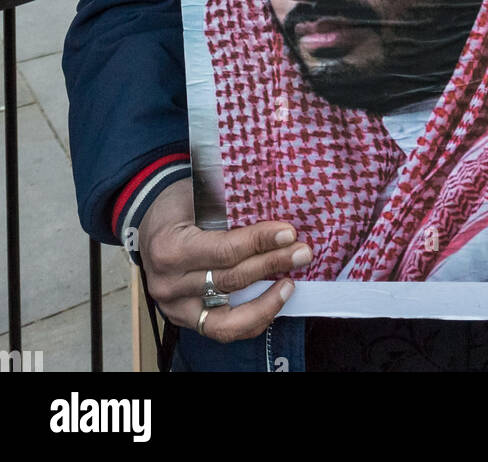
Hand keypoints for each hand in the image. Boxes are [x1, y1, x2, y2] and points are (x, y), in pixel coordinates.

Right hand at [138, 179, 311, 342]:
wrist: (149, 223)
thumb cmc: (178, 204)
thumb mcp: (197, 194)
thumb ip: (229, 206)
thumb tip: (277, 209)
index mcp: (171, 248)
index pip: (225, 250)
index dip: (260, 242)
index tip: (288, 233)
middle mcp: (169, 283)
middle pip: (231, 279)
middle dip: (272, 265)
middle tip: (302, 252)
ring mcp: (174, 307)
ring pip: (228, 316)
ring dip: (266, 300)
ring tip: (291, 282)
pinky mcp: (183, 319)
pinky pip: (221, 329)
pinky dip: (251, 319)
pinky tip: (273, 302)